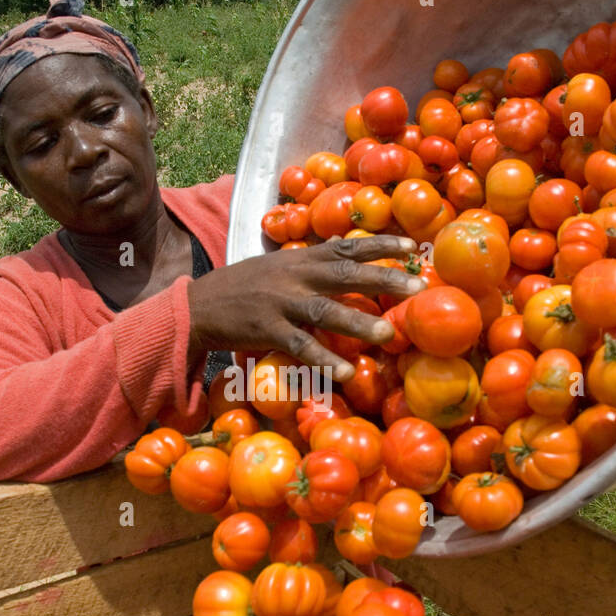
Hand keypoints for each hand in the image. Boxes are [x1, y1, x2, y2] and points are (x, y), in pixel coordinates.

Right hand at [187, 235, 422, 380]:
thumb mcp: (278, 266)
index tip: (411, 246)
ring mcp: (280, 303)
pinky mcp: (267, 330)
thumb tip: (347, 255)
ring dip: (358, 321)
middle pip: (345, 273)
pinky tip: (345, 372)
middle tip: (418, 286)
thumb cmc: (243, 288)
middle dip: (383, 278)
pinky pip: (300, 346)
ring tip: (388, 332)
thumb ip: (311, 264)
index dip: (380, 244)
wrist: (198, 306)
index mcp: (299, 259)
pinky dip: (323, 360)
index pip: (346, 246)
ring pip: (325, 310)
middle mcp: (294, 276)